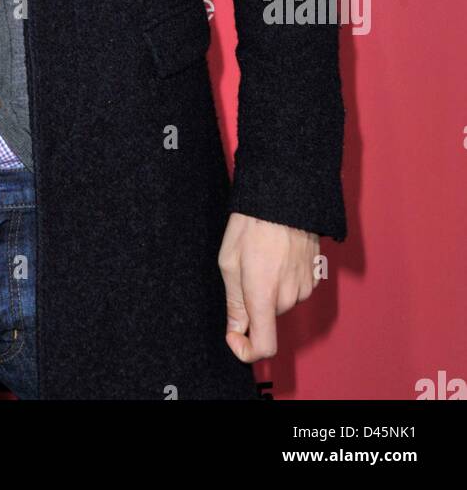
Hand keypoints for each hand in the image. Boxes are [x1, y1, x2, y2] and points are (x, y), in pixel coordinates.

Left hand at [218, 212, 318, 361]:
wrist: (284, 194)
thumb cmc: (252, 222)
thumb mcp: (229, 260)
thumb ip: (234, 301)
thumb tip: (236, 327)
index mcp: (264, 294)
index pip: (264, 346)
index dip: (246, 350)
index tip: (235, 336)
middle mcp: (289, 296)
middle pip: (267, 316)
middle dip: (253, 300)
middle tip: (244, 268)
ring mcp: (305, 286)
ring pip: (281, 301)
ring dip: (270, 287)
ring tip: (262, 254)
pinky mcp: (315, 275)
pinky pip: (295, 288)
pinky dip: (284, 279)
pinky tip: (278, 254)